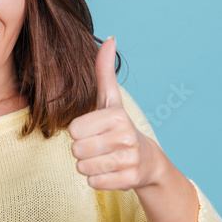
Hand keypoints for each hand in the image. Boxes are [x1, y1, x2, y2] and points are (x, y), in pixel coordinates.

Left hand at [68, 36, 161, 190]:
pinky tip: (110, 171)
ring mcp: (128, 160)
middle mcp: (125, 137)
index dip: (79, 132)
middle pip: (76, 150)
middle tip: (99, 146)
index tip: (93, 131)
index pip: (74, 130)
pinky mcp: (128, 180)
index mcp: (116, 116)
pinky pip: (93, 183)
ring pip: (83, 168)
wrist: (147, 160)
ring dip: (88, 165)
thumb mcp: (110, 99)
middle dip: (82, 150)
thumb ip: (104, 71)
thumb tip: (109, 39)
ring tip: (104, 158)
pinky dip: (97, 179)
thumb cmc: (119, 127)